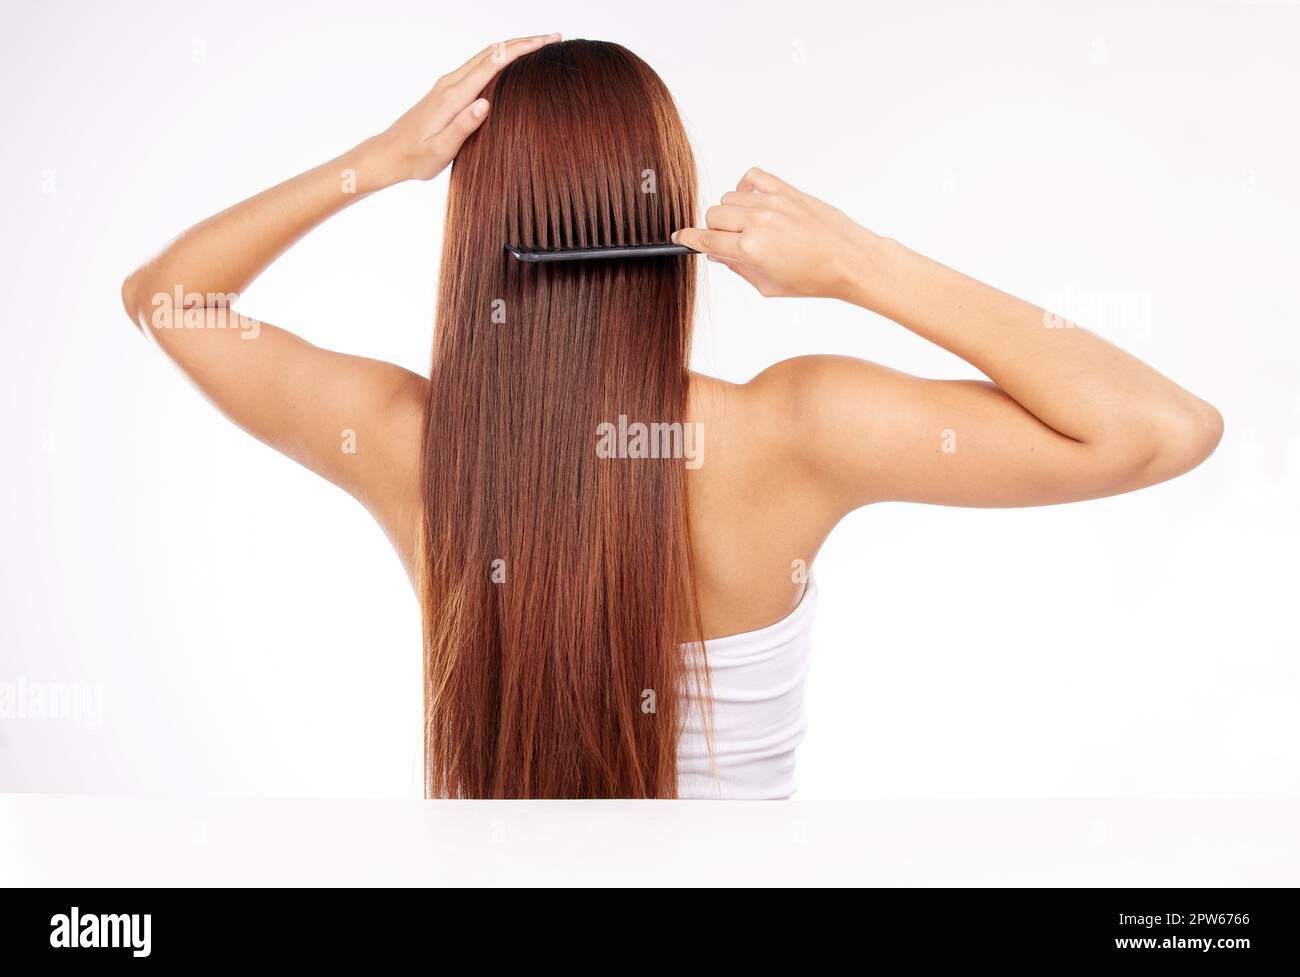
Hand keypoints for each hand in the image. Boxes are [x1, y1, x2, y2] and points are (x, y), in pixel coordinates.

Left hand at [375, 33, 560, 182]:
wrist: (389, 154)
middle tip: (554, 38)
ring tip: (540, 45)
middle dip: (525, 42)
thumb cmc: (415, 158)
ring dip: (513, 46)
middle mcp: (451, 83)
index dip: (523, 50)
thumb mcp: (440, 150)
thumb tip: (485, 104)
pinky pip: (479, 65)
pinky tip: (511, 62)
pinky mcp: (448, 90)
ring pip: (486, 55)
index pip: (493, 63)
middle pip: (493, 51)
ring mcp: (449, 84)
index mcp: (454, 96)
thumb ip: (462, 127)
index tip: (547, 43)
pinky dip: (501, 58)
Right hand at [673, 167, 878, 300]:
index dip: (688, 239)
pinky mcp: (787, 190)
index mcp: (750, 249)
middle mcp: (758, 222)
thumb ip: (736, 267)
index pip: (705, 239)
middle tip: (728, 242)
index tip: (680, 238)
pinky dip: (745, 187)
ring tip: (746, 227)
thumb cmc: (814, 278)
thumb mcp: (768, 285)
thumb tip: (715, 253)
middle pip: (713, 215)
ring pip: (729, 198)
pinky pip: (752, 177)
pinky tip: (751, 202)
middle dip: (714, 230)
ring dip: (730, 212)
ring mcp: (772, 202)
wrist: (849, 260)